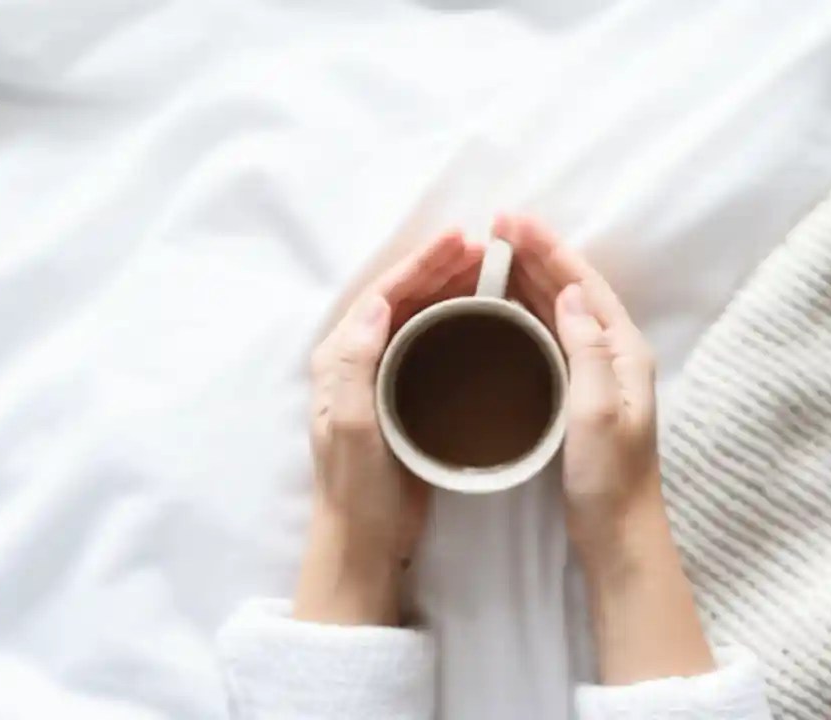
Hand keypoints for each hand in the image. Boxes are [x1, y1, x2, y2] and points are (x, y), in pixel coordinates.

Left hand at [296, 230, 482, 625]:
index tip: (462, 240)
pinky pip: (433, 345)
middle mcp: (357, 361)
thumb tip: (377, 301)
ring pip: (419, 317)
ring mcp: (382, 379)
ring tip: (491, 271)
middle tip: (487, 247)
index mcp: (339, 360)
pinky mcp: (406, 398)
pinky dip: (458, 323)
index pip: (382, 295)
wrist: (366, 543)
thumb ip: (357, 365)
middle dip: (441, 267)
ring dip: (452, 289)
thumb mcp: (351, 427)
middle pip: (401, 298)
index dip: (421, 263)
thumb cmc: (357, 490)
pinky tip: (486, 319)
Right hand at [496, 216, 661, 566]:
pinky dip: (527, 311)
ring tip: (494, 252)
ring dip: (530, 276)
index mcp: (623, 350)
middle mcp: (614, 354)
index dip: (548, 247)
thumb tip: (572, 293)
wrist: (619, 533)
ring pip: (561, 309)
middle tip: (494, 225)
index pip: (584, 282)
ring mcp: (598, 374)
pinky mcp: (580, 394)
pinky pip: (551, 336)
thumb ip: (587, 350)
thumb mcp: (597, 411)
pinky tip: (504, 307)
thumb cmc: (610, 477)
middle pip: (573, 288)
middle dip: (535, 252)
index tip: (510, 221)